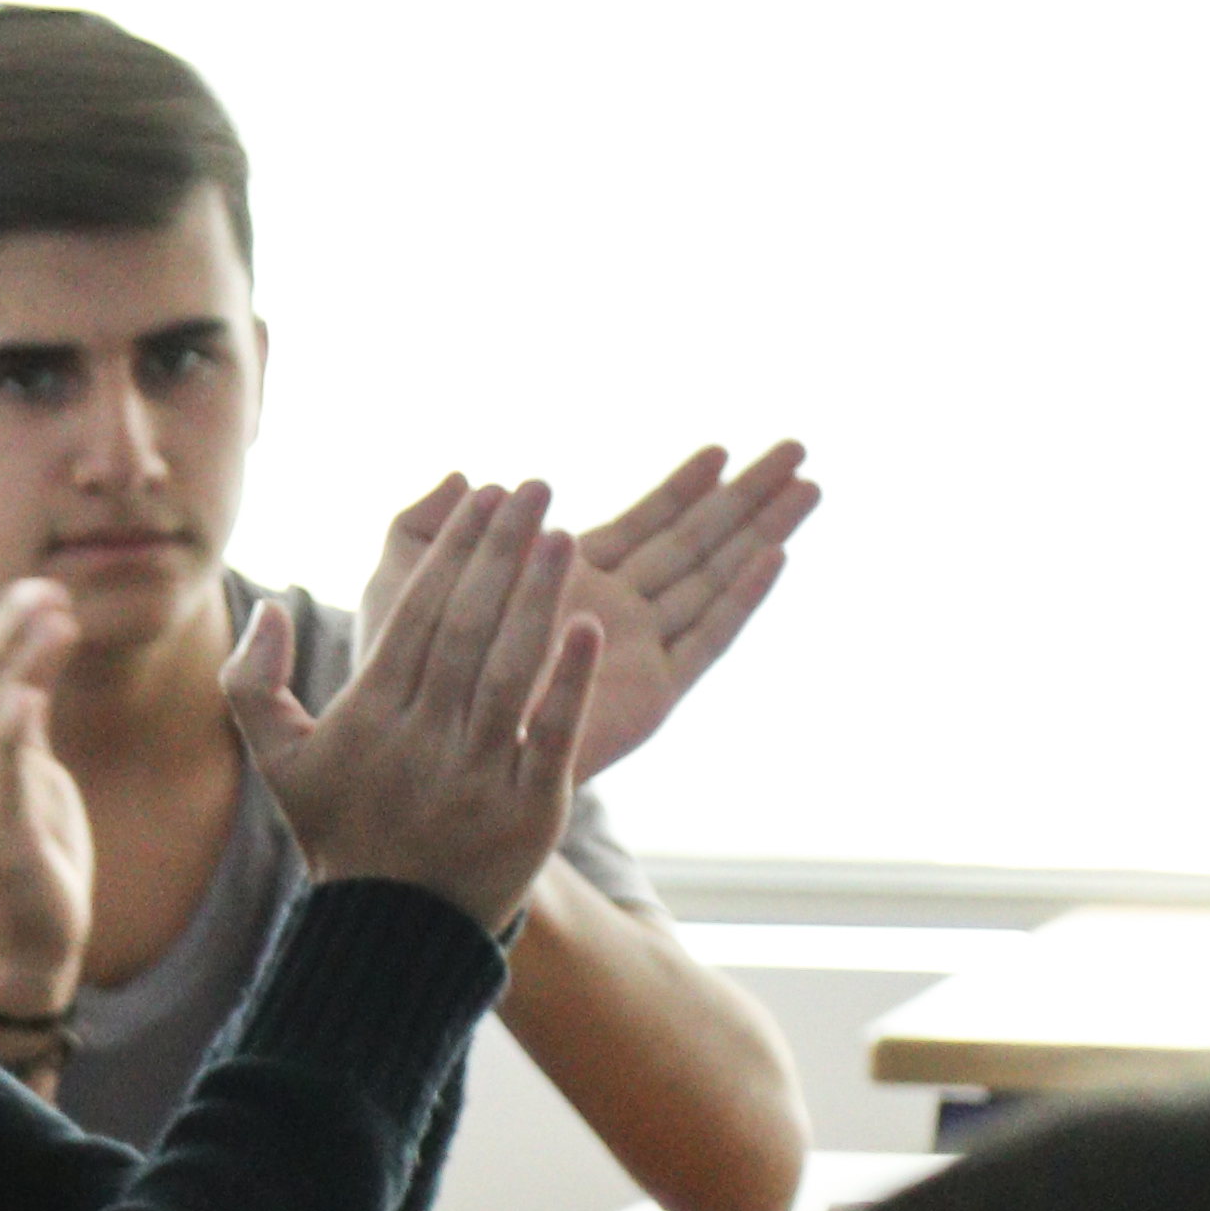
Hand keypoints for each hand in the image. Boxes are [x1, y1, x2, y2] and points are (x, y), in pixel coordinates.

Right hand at [0, 581, 93, 1025]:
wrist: (25, 941)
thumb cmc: (30, 854)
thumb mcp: (33, 773)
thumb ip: (26, 725)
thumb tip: (35, 667)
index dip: (4, 627)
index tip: (43, 586)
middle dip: (9, 633)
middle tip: (49, 588)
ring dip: (18, 666)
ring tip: (55, 622)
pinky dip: (7, 734)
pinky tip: (27, 697)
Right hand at [238, 479, 597, 921]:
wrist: (392, 931)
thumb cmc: (341, 832)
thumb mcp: (278, 760)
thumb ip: (253, 683)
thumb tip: (268, 611)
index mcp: (369, 715)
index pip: (417, 613)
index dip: (454, 549)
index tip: (484, 495)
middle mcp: (423, 737)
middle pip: (468, 625)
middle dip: (502, 549)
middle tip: (534, 487)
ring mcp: (478, 773)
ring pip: (509, 667)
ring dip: (539, 595)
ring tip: (563, 535)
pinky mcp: (530, 808)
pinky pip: (552, 734)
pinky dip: (569, 682)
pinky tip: (590, 628)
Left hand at [366, 446, 816, 783]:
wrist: (421, 761)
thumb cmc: (400, 680)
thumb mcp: (402, 590)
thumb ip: (428, 528)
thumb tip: (469, 476)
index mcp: (569, 583)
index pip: (643, 524)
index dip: (682, 488)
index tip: (722, 451)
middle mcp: (615, 613)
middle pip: (696, 542)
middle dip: (745, 496)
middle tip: (797, 448)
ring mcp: (638, 652)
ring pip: (713, 576)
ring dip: (760, 529)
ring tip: (809, 485)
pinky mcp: (649, 692)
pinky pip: (705, 637)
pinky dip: (740, 596)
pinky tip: (775, 556)